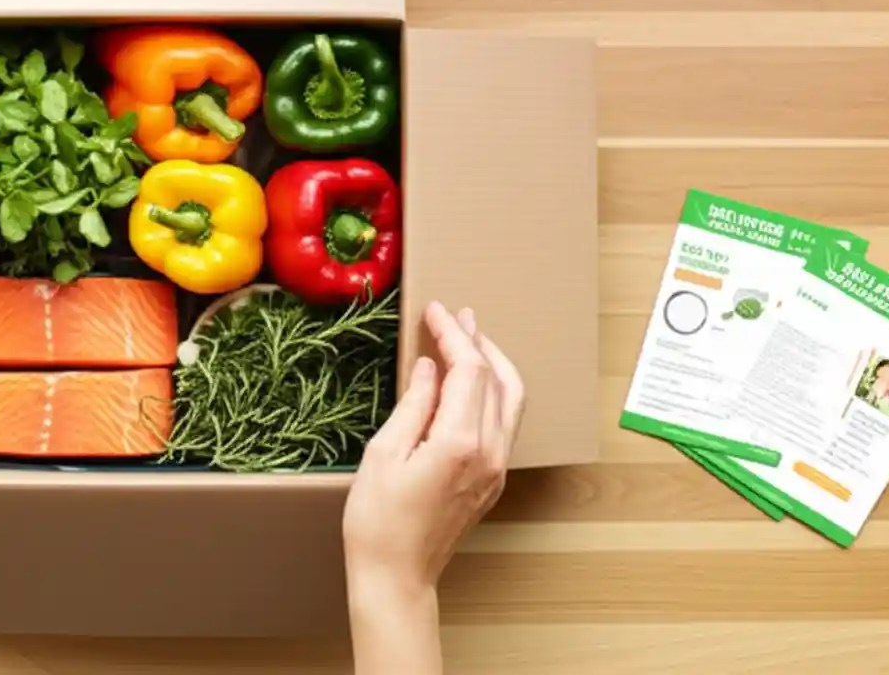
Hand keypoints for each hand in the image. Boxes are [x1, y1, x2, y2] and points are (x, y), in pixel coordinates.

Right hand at [343, 302, 524, 674]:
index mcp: (459, 442)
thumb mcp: (384, 453)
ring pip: (511, 400)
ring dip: (494, 365)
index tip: (436, 311)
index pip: (468, 370)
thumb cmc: (378, 521)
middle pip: (495, 379)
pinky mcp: (493, 480)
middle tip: (456, 316)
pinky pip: (504, 423)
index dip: (454, 335)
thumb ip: (414, 404)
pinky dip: (493, 392)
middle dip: (477, 342)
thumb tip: (432, 367)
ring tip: (472, 340)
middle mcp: (489, 452)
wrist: (396, 577)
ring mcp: (496, 468)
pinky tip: (471, 384)